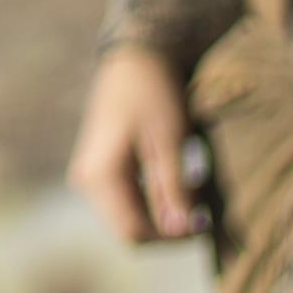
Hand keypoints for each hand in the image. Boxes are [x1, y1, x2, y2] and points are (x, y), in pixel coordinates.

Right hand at [69, 45, 202, 245]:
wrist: (135, 55)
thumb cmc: (154, 92)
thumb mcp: (170, 140)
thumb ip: (173, 188)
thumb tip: (180, 231)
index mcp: (100, 176)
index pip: (134, 232)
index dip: (173, 237)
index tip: (206, 222)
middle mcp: (86, 181)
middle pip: (130, 228)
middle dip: (168, 226)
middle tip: (204, 210)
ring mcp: (89, 175)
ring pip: (129, 216)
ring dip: (163, 213)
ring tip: (193, 192)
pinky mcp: (98, 169)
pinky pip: (126, 200)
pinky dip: (153, 200)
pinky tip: (175, 182)